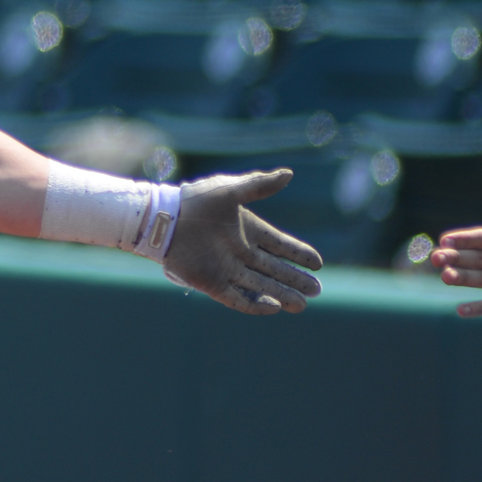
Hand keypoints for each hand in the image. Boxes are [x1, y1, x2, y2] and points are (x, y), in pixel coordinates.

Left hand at [165, 170, 323, 314]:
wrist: (163, 219)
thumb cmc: (195, 201)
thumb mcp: (230, 190)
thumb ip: (259, 185)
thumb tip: (289, 174)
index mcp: (247, 230)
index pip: (280, 245)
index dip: (298, 254)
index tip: (318, 263)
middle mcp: (240, 252)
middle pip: (275, 269)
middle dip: (295, 279)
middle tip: (317, 289)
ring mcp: (227, 269)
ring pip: (261, 286)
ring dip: (282, 294)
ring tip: (302, 305)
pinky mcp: (212, 283)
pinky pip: (237, 299)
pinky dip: (255, 304)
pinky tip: (274, 307)